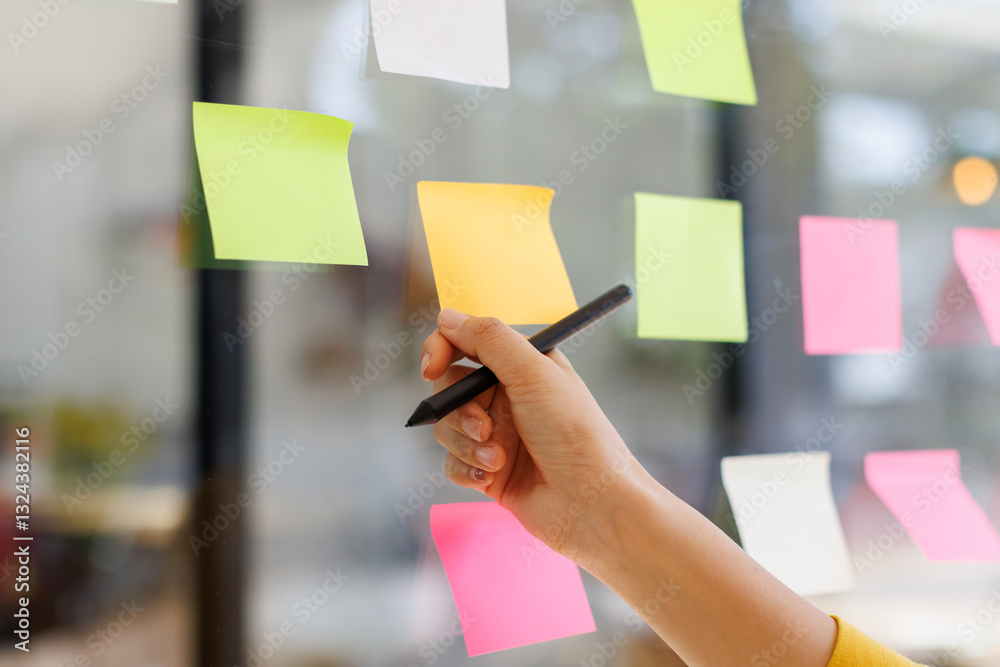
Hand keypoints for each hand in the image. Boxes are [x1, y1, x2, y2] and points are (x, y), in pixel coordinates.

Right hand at [419, 308, 644, 561]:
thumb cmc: (575, 434)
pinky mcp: (489, 470)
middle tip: (485, 428)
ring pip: (447, 427)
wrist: (593, 504)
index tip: (432, 367)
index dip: (441, 349)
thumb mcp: (534, 373)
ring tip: (498, 459)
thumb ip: (489, 340)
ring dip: (466, 444)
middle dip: (460, 410)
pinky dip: (467, 469)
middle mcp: (507, 396)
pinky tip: (491, 476)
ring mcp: (497, 434)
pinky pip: (453, 462)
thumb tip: (447, 317)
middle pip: (448, 387)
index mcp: (522, 365)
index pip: (466, 342)